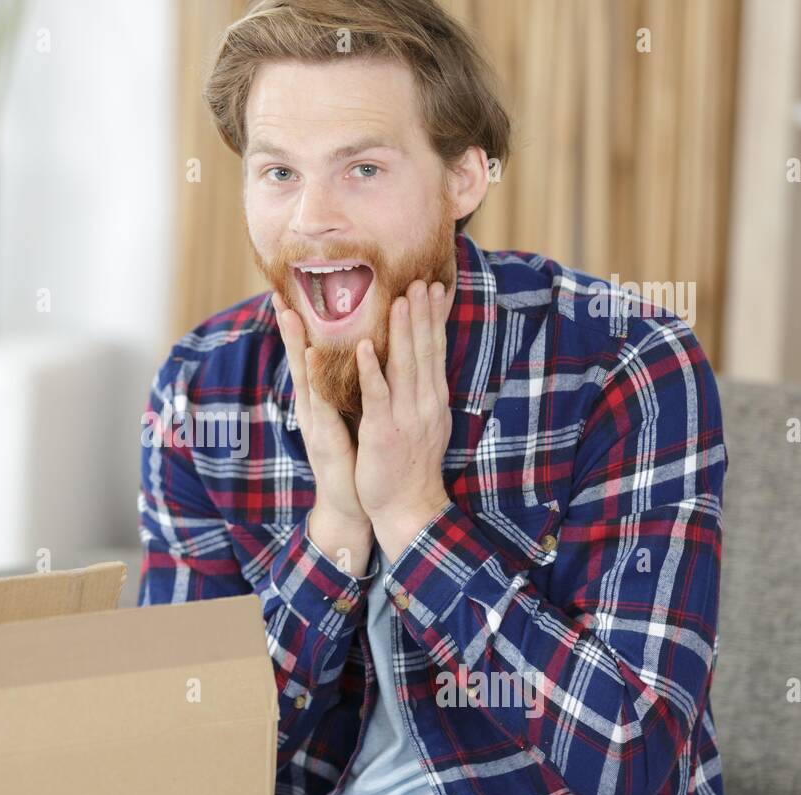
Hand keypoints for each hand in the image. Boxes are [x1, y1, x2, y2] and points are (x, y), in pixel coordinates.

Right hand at [275, 292, 371, 573]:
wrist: (354, 504)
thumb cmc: (355, 461)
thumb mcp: (352, 419)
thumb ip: (350, 392)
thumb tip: (355, 363)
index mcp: (323, 401)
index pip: (312, 357)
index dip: (303, 328)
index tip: (294, 295)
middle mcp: (314, 408)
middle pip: (300, 359)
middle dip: (290, 327)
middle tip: (278, 293)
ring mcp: (317, 422)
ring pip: (305, 376)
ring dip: (296, 343)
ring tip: (290, 313)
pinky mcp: (326, 437)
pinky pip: (322, 402)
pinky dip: (317, 377)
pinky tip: (313, 354)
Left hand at [353, 280, 452, 559]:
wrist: (409, 507)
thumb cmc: (410, 465)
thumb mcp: (424, 423)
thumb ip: (423, 392)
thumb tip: (425, 366)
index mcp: (432, 399)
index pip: (435, 350)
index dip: (434, 318)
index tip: (435, 286)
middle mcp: (424, 403)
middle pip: (424, 351)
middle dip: (422, 314)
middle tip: (420, 280)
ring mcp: (405, 416)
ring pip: (404, 366)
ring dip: (402, 332)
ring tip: (398, 299)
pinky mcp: (383, 431)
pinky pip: (377, 395)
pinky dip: (372, 370)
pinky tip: (365, 346)